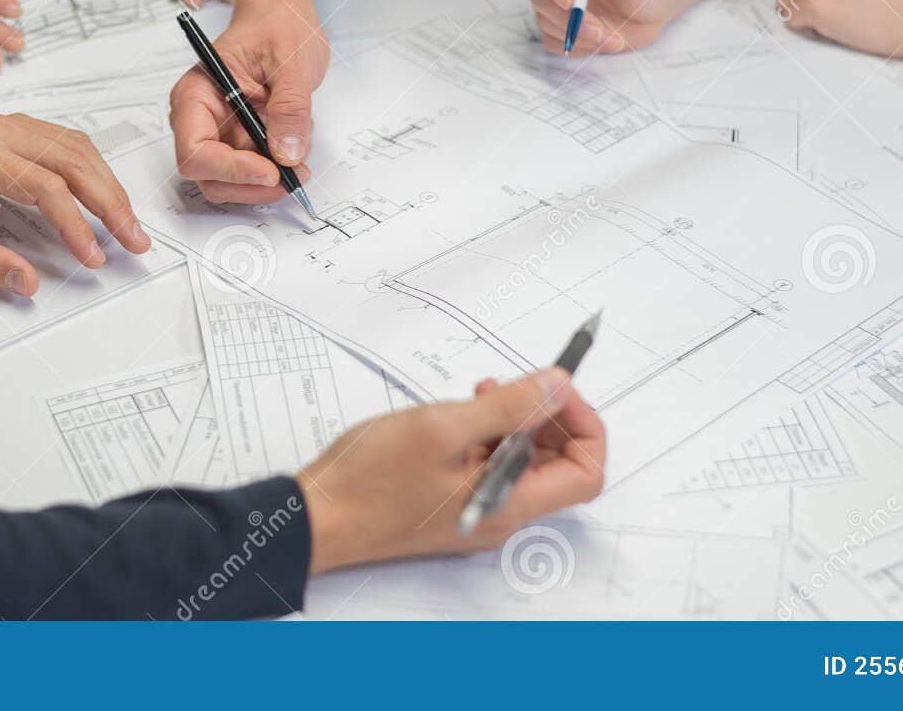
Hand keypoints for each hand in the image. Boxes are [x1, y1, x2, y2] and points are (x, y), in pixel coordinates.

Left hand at [0, 115, 151, 295]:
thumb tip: (26, 282)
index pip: (46, 188)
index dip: (76, 225)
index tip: (93, 256)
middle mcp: (1, 133)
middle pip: (74, 163)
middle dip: (111, 204)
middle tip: (134, 239)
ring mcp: (14, 126)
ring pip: (79, 149)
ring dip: (110, 186)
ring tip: (128, 223)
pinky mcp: (22, 129)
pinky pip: (71, 143)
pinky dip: (96, 170)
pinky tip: (107, 195)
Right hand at [169, 1, 328, 203]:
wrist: (283, 14)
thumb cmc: (278, 24)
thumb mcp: (292, 62)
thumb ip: (290, 109)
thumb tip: (287, 152)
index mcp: (197, 94)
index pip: (195, 151)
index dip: (230, 170)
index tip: (270, 171)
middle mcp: (201, 117)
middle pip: (209, 177)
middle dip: (250, 184)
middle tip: (292, 177)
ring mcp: (221, 130)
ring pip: (231, 181)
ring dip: (267, 180)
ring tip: (298, 151)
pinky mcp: (242, 137)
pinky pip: (254, 169)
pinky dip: (278, 168)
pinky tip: (294, 141)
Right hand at [299, 368, 606, 573]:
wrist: (317, 518)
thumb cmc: (369, 481)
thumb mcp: (443, 428)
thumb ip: (508, 407)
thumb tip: (558, 387)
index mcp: (508, 506)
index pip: (585, 471)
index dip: (582, 424)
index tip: (558, 390)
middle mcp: (501, 516)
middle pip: (557, 464)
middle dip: (547, 417)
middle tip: (520, 384)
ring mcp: (478, 511)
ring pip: (522, 462)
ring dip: (515, 422)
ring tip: (483, 395)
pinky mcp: (455, 502)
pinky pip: (491, 467)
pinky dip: (487, 435)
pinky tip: (462, 414)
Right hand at [530, 0, 679, 54]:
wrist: (654, 8)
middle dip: (567, 16)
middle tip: (597, 28)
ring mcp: (554, 1)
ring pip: (545, 20)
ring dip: (578, 34)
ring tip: (612, 37)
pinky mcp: (558, 26)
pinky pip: (555, 41)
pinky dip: (580, 46)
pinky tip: (604, 40)